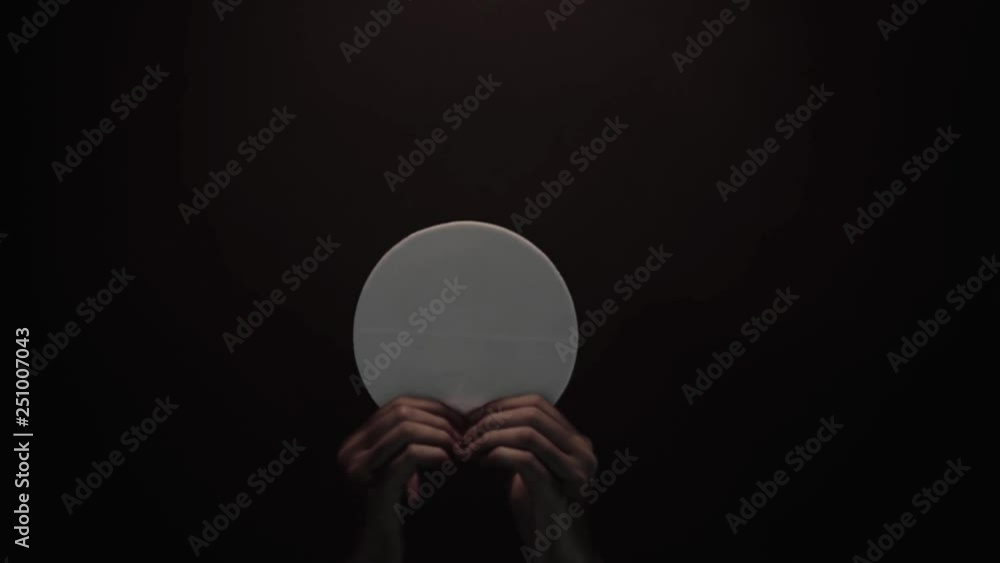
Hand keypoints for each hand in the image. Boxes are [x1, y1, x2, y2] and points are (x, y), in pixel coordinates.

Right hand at [338, 397, 464, 562]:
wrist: (372, 553)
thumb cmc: (390, 514)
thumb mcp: (394, 473)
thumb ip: (404, 447)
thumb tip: (441, 418)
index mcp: (355, 444)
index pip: (395, 405)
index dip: (431, 407)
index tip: (457, 419)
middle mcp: (351, 451)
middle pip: (400, 411)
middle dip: (438, 418)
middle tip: (462, 434)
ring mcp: (359, 469)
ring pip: (405, 428)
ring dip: (439, 434)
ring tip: (456, 447)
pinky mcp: (376, 488)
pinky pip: (410, 455)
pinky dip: (434, 453)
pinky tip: (447, 463)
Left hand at [465, 395, 601, 562]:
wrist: (563, 555)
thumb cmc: (543, 513)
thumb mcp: (538, 470)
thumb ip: (526, 445)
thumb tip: (489, 420)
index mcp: (577, 443)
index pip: (538, 404)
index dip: (502, 405)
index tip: (474, 416)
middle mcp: (582, 452)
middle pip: (533, 413)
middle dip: (493, 418)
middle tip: (467, 432)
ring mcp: (574, 472)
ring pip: (528, 433)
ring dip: (491, 436)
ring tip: (470, 448)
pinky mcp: (558, 492)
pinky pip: (525, 460)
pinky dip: (498, 455)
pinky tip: (482, 462)